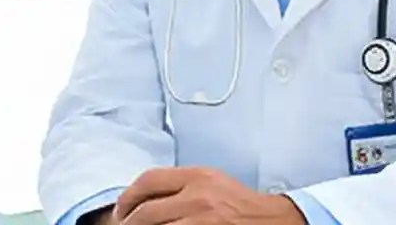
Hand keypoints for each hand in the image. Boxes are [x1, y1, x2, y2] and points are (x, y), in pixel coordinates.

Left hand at [113, 167, 304, 224]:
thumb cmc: (242, 206)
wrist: (275, 221)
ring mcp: (202, 220)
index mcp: (198, 176)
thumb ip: (182, 186)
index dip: (127, 197)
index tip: (120, 211)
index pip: (148, 180)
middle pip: (146, 212)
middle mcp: (198, 196)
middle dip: (128, 223)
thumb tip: (145, 199)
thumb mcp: (212, 184)